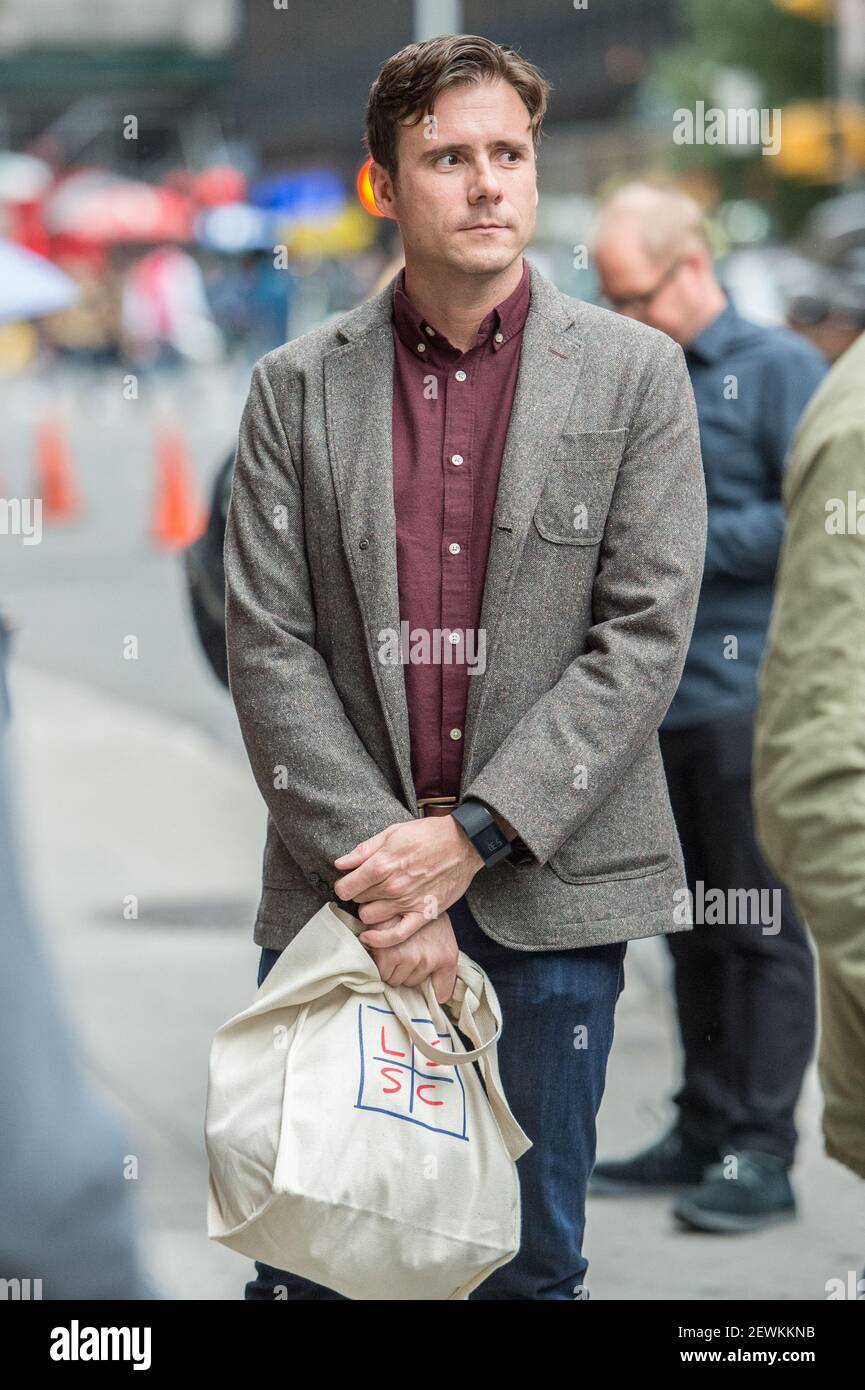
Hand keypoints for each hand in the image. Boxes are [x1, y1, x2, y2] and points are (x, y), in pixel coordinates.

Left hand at [333, 815, 481, 948]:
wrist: (462, 843)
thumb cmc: (427, 835)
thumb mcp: (391, 833)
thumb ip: (363, 851)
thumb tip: (340, 863)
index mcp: (380, 865)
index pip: (345, 888)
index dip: (344, 886)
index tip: (350, 884)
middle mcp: (391, 887)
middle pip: (358, 901)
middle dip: (360, 895)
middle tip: (370, 889)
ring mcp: (407, 902)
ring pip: (370, 918)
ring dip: (371, 911)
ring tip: (378, 902)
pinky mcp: (423, 913)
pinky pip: (396, 935)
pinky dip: (380, 940)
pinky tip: (370, 937)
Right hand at [365, 910, 458, 1004]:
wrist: (406, 888)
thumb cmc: (422, 911)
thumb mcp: (443, 934)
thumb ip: (443, 963)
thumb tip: (440, 996)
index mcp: (447, 956)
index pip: (443, 992)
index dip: (434, 991)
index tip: (430, 991)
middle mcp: (430, 960)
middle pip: (410, 983)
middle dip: (405, 971)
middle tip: (404, 950)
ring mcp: (409, 958)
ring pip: (394, 979)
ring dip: (391, 968)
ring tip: (392, 947)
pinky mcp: (388, 955)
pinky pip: (381, 972)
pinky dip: (377, 962)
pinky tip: (381, 946)